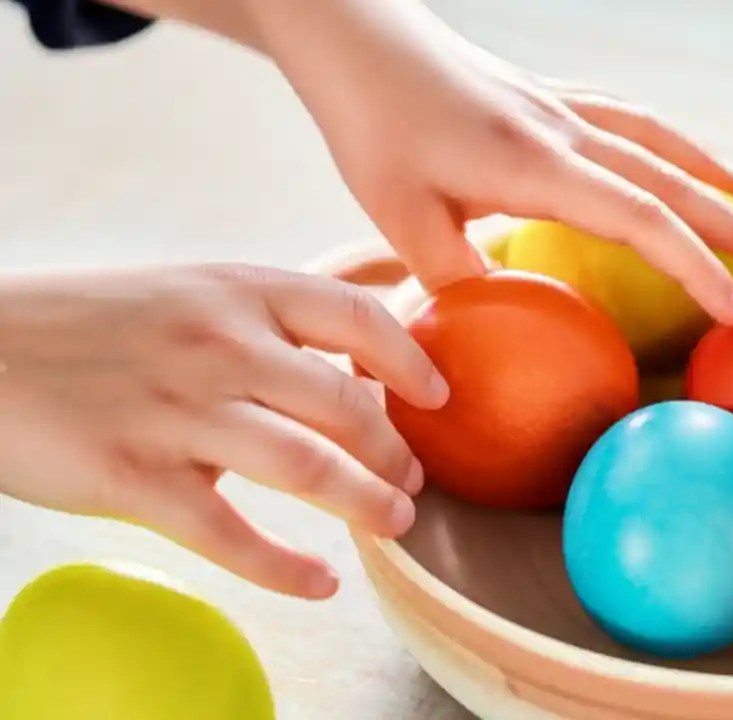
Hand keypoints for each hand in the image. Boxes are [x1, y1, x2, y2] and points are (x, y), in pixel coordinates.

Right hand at [0, 265, 445, 598]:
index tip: (440, 398)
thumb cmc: (93, 327)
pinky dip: (286, 567)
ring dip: (365, 503)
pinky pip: (230, 534)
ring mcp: (177, 412)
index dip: (411, 360)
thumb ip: (270, 318)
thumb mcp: (191, 292)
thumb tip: (360, 348)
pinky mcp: (134, 478)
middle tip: (415, 481)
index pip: (355, 317)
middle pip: (345, 403)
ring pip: (306, 466)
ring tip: (394, 524)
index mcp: (237, 293)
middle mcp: (218, 347)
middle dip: (395, 451)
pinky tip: (320, 583)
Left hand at [249, 0, 732, 321]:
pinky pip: (629, 117)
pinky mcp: (547, 98)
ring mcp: (560, 109)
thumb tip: (500, 328)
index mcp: (534, 166)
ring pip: (658, 143)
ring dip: (713, 177)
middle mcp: (564, 133)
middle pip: (670, 180)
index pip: (640, 219)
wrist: (357, 38)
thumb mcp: (399, 215)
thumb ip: (457, 278)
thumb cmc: (371, 124)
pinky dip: (671, 140)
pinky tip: (683, 155)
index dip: (695, 267)